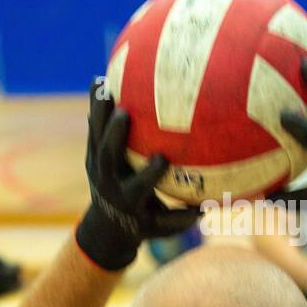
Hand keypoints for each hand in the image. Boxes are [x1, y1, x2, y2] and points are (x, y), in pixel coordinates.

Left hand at [74, 78, 201, 269]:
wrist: (108, 227)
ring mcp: (96, 166)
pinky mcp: (91, 154)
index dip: (149, 173)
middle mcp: (108, 182)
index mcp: (129, 200)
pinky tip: (100, 80)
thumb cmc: (146, 224)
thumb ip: (185, 218)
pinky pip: (93, 127)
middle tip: (124, 113)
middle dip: (115, 136)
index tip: (163, 158)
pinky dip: (95, 105)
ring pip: (96, 137)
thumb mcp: (164, 227)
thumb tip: (215, 201)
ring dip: (99, 111)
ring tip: (104, 83)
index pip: (138, 186)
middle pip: (109, 157)